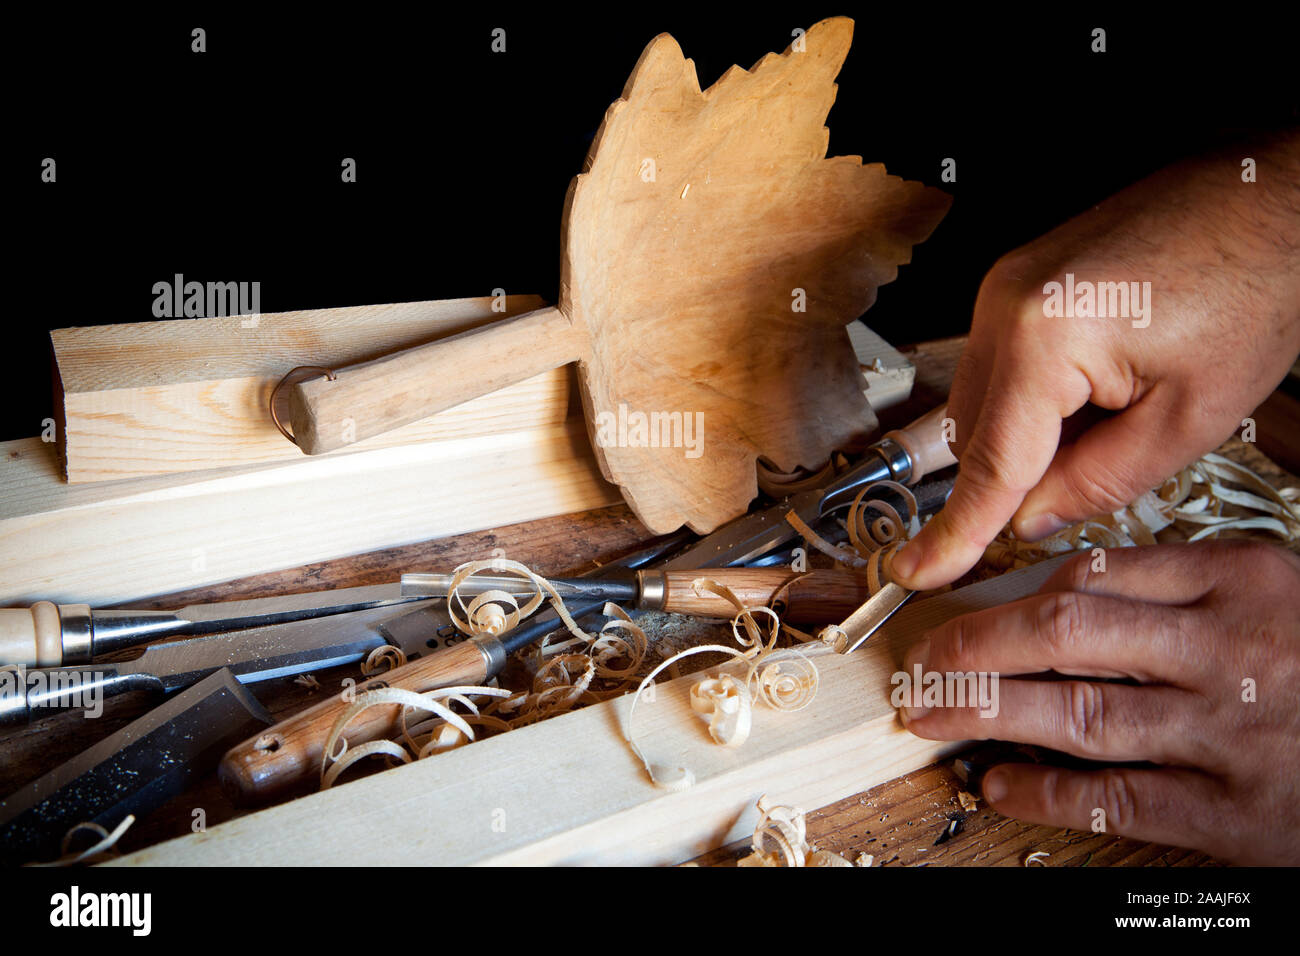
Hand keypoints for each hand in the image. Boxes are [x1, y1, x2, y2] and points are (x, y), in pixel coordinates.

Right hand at [892, 132, 1299, 590]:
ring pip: (986, 401)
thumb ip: (1099, 481)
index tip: (914, 571)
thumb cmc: (1257, 287)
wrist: (1276, 200)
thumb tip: (1031, 517)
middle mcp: (1004, 303)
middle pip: (977, 433)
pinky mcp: (1021, 279)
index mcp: (1043, 337)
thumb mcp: (1191, 417)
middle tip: (1094, 478)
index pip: (990, 464)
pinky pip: (1003, 365)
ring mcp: (1006, 285)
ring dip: (1031, 434)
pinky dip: (1038, 399)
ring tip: (1120, 412)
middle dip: (1020, 474)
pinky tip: (1105, 387)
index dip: (953, 532)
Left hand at [896, 541, 1299, 864]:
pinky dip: (1046, 791)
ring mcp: (1229, 732)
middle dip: (974, 646)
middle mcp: (1232, 650)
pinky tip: (1000, 784)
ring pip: (1078, 713)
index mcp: (1241, 581)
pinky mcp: (1233, 812)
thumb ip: (1179, 587)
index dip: (1007, 592)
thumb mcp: (1271, 597)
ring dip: (987, 714)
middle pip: (1066, 632)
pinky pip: (1115, 798)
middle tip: (922, 663)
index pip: (1093, 572)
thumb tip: (1058, 591)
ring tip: (932, 716)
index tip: (959, 606)